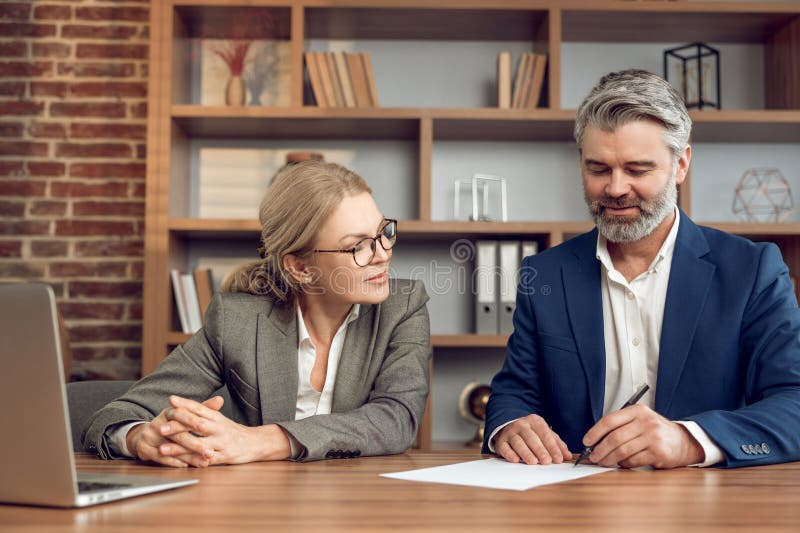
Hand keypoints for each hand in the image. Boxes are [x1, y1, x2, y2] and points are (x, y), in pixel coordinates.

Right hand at [125, 396, 223, 467]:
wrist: (146, 435)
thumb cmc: (173, 424)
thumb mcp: (187, 414)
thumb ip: (204, 408)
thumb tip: (220, 400)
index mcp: (170, 411)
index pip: (183, 416)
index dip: (197, 424)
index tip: (210, 431)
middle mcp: (158, 422)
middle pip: (178, 434)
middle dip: (195, 445)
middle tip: (210, 453)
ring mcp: (149, 435)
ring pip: (171, 448)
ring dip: (188, 457)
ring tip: (203, 462)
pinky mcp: (143, 448)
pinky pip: (159, 457)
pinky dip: (174, 462)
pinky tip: (186, 466)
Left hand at [160, 395, 291, 464]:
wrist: (257, 443)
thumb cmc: (233, 431)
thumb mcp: (220, 419)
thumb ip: (204, 412)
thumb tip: (183, 403)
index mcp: (217, 417)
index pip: (200, 407)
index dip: (185, 403)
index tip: (171, 400)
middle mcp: (220, 428)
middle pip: (197, 424)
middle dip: (178, 425)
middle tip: (161, 426)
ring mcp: (222, 443)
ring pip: (199, 443)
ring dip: (179, 447)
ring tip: (162, 448)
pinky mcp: (224, 457)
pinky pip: (205, 460)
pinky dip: (192, 462)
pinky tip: (179, 464)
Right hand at [494, 414, 571, 464]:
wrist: (509, 427)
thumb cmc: (531, 433)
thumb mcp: (545, 434)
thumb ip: (557, 444)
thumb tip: (568, 456)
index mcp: (535, 421)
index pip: (545, 434)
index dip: (552, 447)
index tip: (559, 458)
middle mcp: (521, 425)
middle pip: (531, 437)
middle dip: (540, 450)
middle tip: (547, 461)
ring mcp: (510, 432)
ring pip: (518, 442)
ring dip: (526, 452)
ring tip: (533, 462)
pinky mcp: (501, 441)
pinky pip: (504, 447)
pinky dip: (510, 454)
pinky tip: (516, 460)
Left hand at [583, 404, 703, 468]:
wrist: (683, 441)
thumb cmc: (655, 431)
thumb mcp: (639, 420)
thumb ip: (620, 426)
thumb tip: (595, 440)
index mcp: (637, 411)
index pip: (610, 420)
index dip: (595, 432)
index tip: (586, 441)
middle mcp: (646, 422)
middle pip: (614, 438)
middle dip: (600, 449)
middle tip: (593, 456)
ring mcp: (653, 437)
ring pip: (622, 451)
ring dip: (609, 459)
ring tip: (603, 462)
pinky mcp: (659, 452)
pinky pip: (633, 460)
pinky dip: (624, 464)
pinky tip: (622, 463)